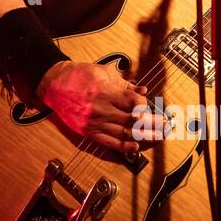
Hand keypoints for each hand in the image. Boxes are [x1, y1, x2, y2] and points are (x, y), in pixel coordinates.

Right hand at [36, 61, 166, 152]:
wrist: (54, 85)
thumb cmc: (79, 76)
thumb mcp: (102, 72)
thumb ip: (124, 83)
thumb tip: (143, 90)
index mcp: (105, 91)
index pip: (133, 101)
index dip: (145, 105)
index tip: (152, 106)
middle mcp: (101, 109)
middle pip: (133, 119)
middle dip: (152, 123)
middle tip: (165, 126)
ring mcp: (94, 122)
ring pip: (124, 132)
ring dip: (143, 136)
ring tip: (158, 137)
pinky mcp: (88, 132)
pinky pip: (109, 142)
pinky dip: (123, 146)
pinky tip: (136, 147)